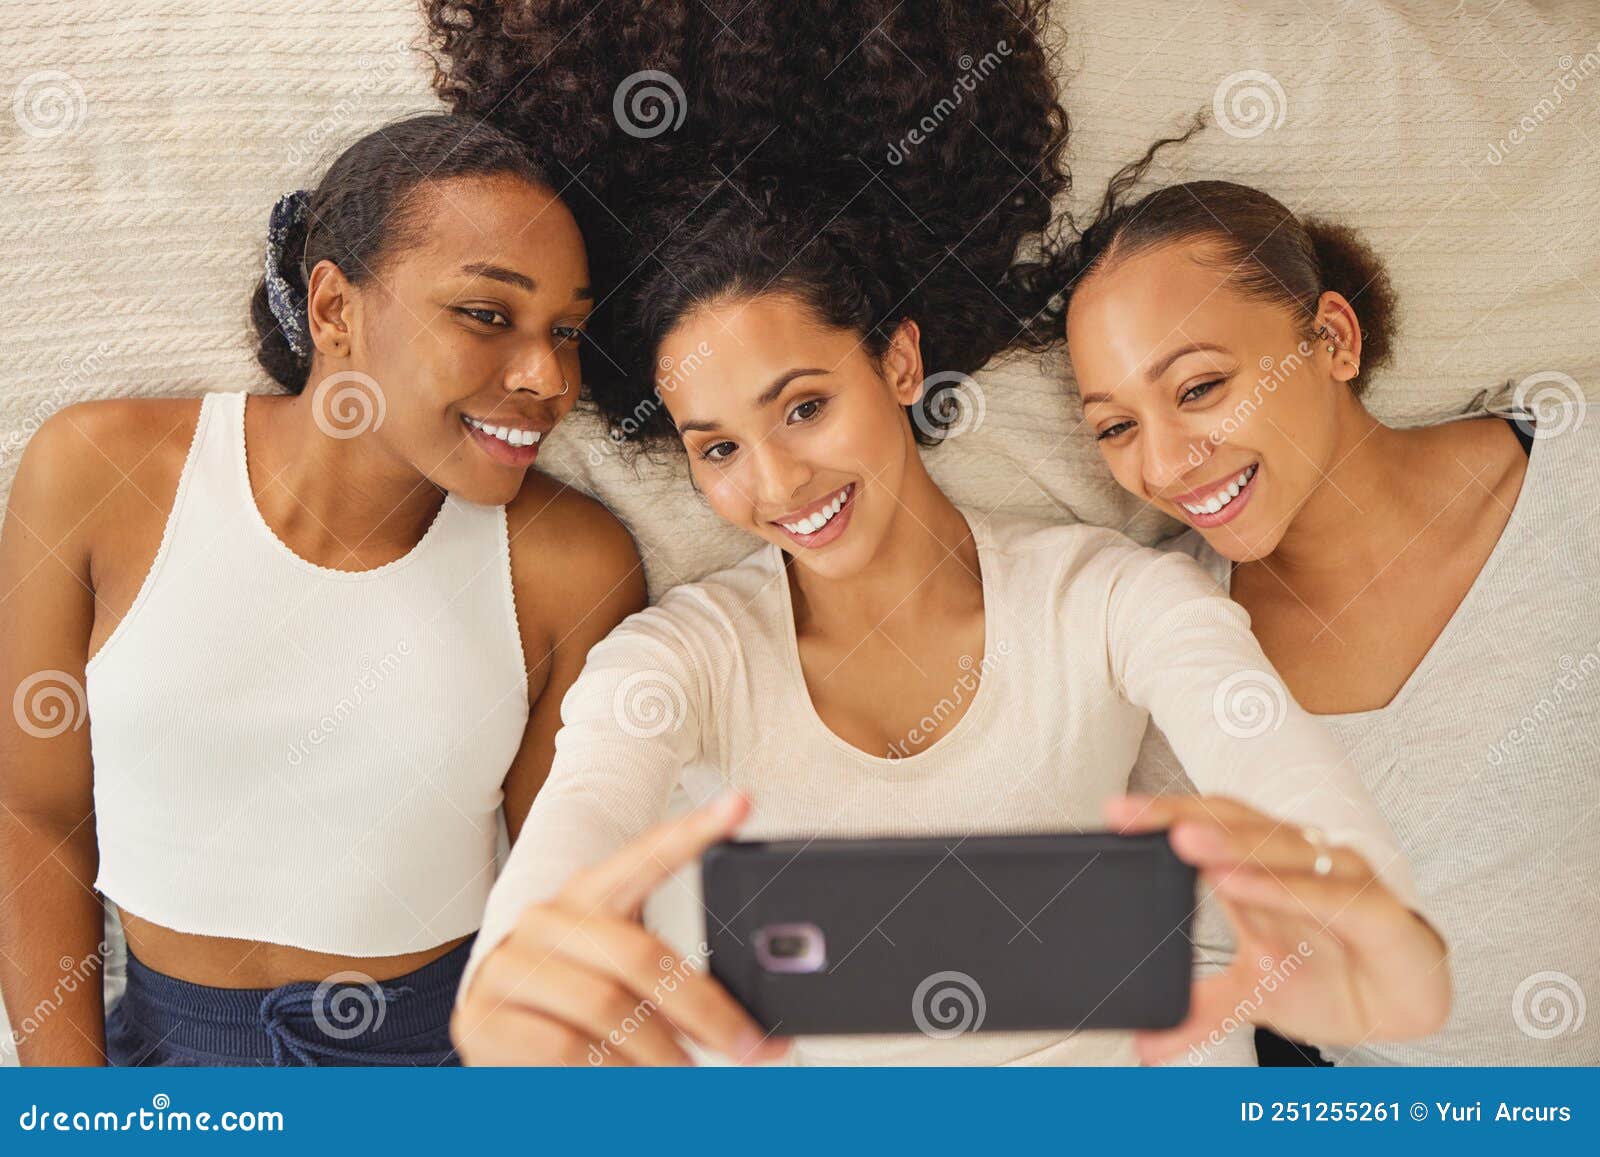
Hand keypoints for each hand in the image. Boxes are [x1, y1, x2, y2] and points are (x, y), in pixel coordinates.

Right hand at [452, 791, 790, 1065]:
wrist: (493, 1031)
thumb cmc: (578, 1000)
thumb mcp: (627, 978)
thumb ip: (678, 986)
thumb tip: (758, 1027)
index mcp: (590, 893)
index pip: (646, 854)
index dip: (692, 830)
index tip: (740, 804)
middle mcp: (549, 918)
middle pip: (640, 954)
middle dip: (704, 1009)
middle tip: (746, 1045)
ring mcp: (513, 965)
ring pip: (606, 1006)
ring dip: (660, 1052)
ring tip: (688, 1073)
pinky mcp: (484, 1017)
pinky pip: (564, 1048)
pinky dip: (611, 1074)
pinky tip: (632, 1084)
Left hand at [1105, 793, 1449, 1063]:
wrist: (1409, 1006)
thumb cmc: (1330, 978)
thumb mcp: (1254, 995)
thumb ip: (1203, 1010)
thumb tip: (1146, 1043)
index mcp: (1262, 867)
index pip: (1208, 826)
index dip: (1164, 815)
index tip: (1114, 814)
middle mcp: (1298, 860)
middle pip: (1234, 823)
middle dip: (1181, 816)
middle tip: (1131, 816)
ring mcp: (1338, 878)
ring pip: (1280, 849)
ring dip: (1230, 845)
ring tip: (1183, 840)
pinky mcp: (1378, 910)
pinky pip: (1327, 894)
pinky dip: (1283, 888)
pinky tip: (1241, 885)